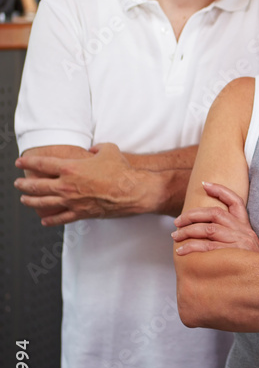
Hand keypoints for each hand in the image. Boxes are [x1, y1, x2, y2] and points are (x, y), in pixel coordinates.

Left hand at [15, 143, 141, 224]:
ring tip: (24, 200)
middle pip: (37, 186)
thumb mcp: (108, 149)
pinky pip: (60, 218)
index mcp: (70, 168)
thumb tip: (93, 150)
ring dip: (30, 201)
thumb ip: (97, 148)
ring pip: (43, 203)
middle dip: (24, 184)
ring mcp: (72, 201)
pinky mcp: (80, 213)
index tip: (20, 162)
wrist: (132, 190)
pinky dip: (50, 219)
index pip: (42, 164)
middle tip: (18, 183)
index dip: (28, 162)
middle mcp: (67, 185)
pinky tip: (44, 220)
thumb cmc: (121, 170)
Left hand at [172, 182, 258, 255]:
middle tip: (177, 221)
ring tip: (175, 236)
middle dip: (192, 215)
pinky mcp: (233, 254)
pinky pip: (208, 247)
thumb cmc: (254, 268)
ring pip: (208, 229)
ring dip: (188, 231)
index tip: (205, 184)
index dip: (220, 190)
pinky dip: (192, 247)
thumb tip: (210, 236)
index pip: (235, 201)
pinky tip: (181, 251)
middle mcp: (243, 231)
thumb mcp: (249, 248)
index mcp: (247, 227)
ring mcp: (239, 242)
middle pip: (215, 214)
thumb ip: (235, 239)